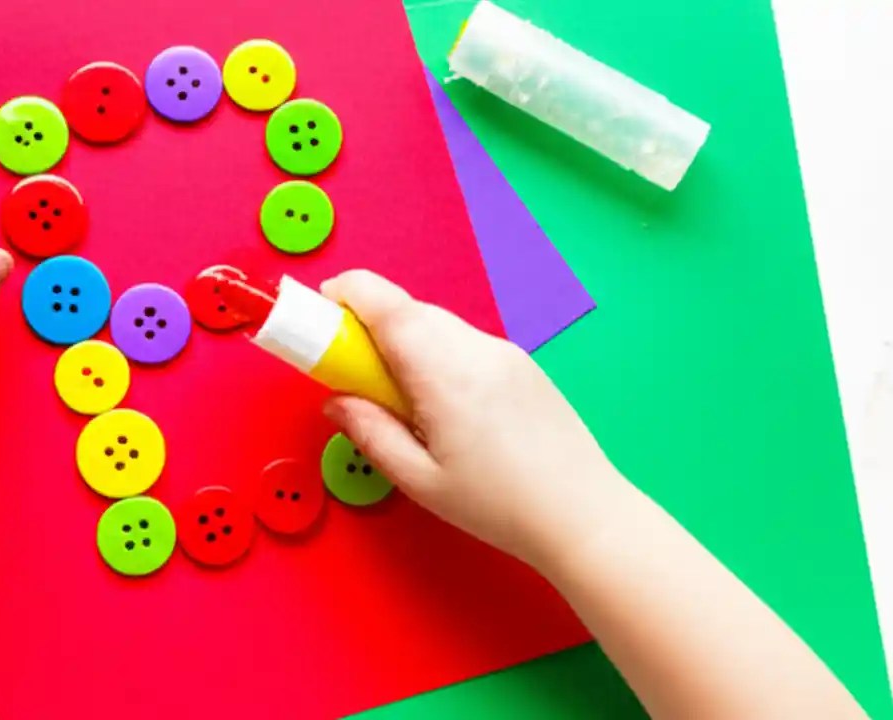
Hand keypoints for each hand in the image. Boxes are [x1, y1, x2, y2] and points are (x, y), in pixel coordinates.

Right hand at [320, 270, 624, 566]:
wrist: (584, 514)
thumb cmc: (499, 505)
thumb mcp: (419, 479)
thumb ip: (370, 432)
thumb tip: (335, 402)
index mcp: (443, 371)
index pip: (383, 302)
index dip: (341, 297)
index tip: (317, 319)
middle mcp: (474, 347)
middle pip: (406, 309)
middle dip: (369, 330)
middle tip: (354, 379)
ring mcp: (503, 351)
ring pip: (436, 325)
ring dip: (405, 345)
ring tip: (405, 405)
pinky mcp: (521, 364)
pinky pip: (463, 342)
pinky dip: (437, 357)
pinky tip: (445, 410)